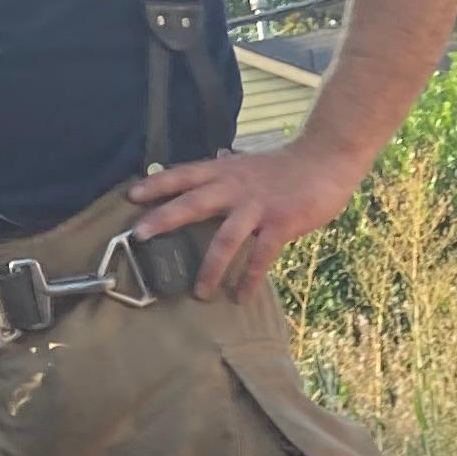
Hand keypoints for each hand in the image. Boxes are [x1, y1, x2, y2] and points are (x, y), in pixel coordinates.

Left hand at [126, 137, 363, 298]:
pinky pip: (260, 257)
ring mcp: (257, 206)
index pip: (185, 175)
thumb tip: (213, 165)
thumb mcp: (250, 164)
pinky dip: (249, 279)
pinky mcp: (280, 223)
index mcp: (225, 172)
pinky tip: (241, 297)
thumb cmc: (288, 167)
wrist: (326, 158)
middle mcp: (235, 187)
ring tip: (199, 293)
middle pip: (193, 203)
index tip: (130, 196)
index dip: (157, 184)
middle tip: (139, 236)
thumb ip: (229, 170)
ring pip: (225, 239)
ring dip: (210, 268)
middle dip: (164, 218)